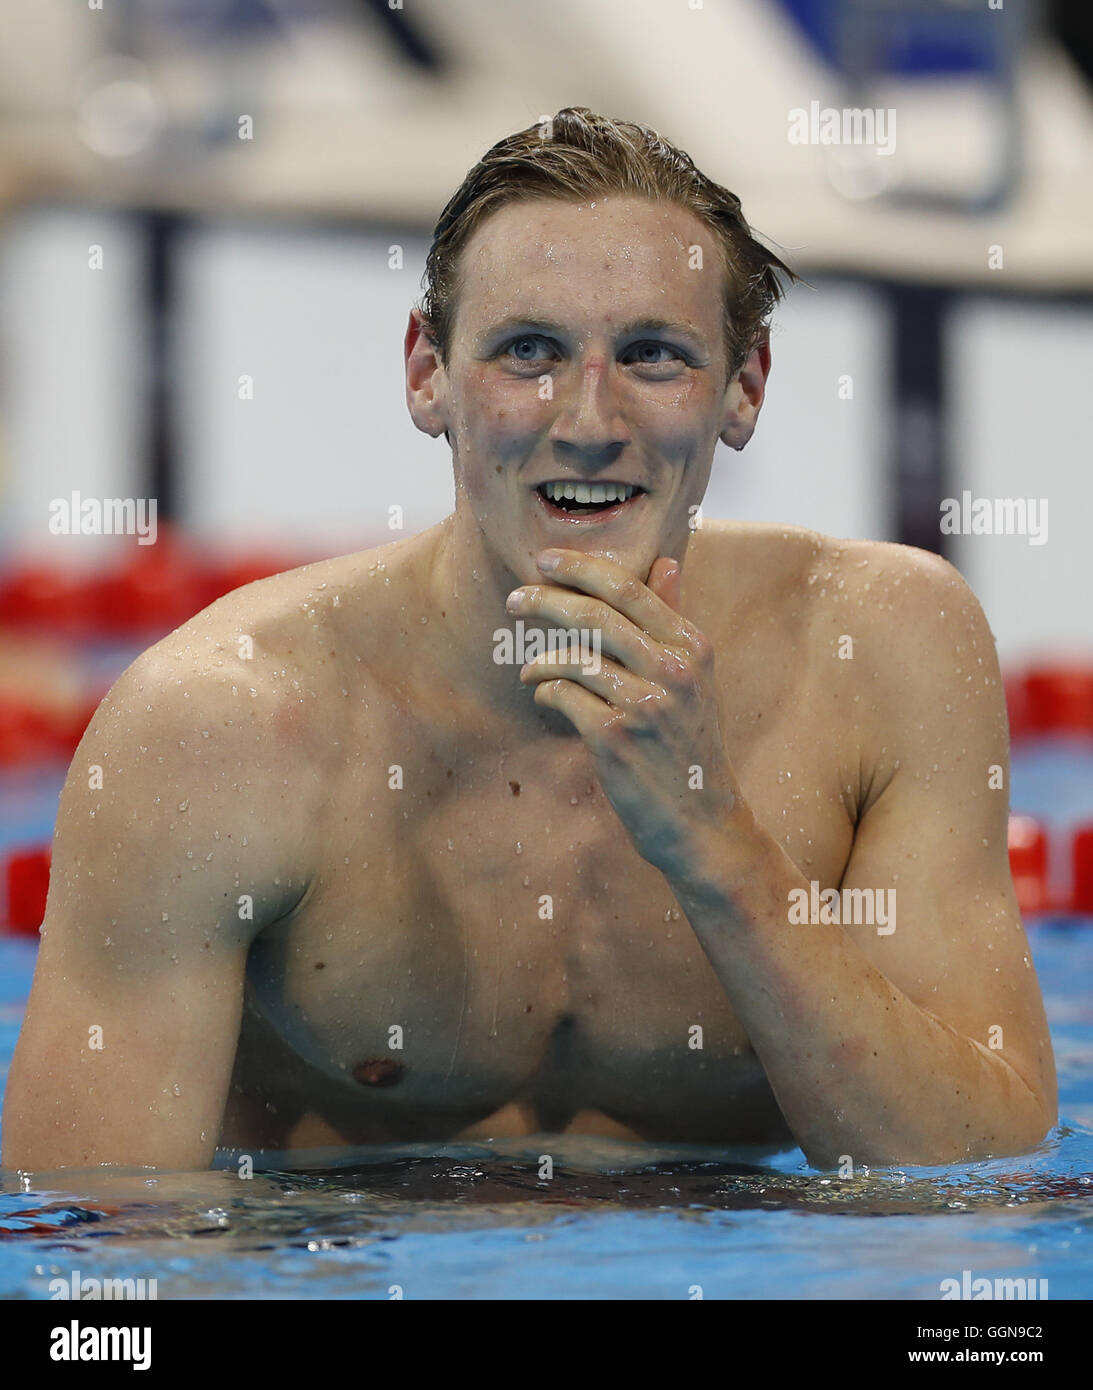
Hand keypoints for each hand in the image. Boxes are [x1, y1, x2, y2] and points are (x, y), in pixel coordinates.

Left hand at [508, 548, 749, 879]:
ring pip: (573, 658)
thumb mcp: (696, 679)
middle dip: (546, 602)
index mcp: (692, 646)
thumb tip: (667, 562)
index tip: (547, 562)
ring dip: (541, 660)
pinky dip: (547, 692)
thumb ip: (674, 619)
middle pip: (595, 615)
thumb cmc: (690, 745)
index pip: (629, 589)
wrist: (700, 820)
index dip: (582, 569)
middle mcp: (672, 669)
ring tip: (529, 670)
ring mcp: (644, 703)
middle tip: (516, 601)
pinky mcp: (615, 736)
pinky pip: (563, 696)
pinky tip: (546, 698)